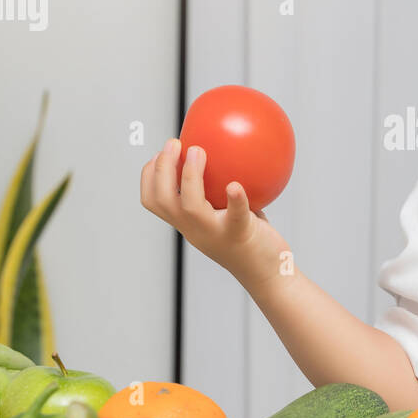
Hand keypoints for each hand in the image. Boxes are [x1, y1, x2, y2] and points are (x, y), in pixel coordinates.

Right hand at [140, 138, 292, 287]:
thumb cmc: (252, 240)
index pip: (154, 201)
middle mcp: (195, 229)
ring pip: (189, 207)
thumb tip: (230, 153)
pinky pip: (234, 215)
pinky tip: (236, 185)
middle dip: (162, 168)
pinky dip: (234, 199)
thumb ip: (223, 190)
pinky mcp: (239, 235)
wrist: (268, 274)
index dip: (149, 176)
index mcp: (188, 223)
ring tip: (198, 151)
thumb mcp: (230, 212)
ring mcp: (214, 234)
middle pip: (162, 200)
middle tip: (175, 143)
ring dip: (190, 176)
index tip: (158, 152)